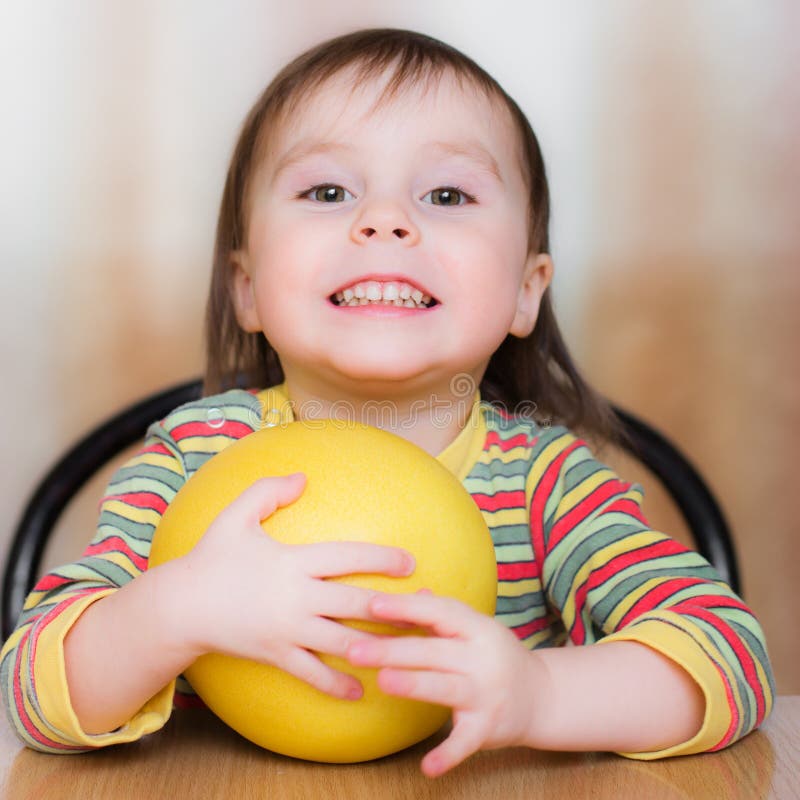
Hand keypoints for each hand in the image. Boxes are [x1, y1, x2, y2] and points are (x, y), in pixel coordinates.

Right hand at [165, 474, 414, 700]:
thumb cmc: (211, 558)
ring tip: (407, 651)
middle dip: (394, 606)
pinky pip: (311, 674)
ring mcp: (287, 630)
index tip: (409, 561)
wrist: (180, 607)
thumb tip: (303, 478)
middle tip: (426, 607)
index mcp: (292, 561)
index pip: (346, 556)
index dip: (380, 557)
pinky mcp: (275, 655)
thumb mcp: (234, 517)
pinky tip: (359, 691)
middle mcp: (296, 597)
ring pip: (342, 641)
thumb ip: (267, 491)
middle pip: (355, 603)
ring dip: (377, 647)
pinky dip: (335, 684)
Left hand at [346, 591, 542, 776]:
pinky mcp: (488, 728)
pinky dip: (448, 755)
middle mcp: (484, 659)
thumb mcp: (474, 629)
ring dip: (414, 684)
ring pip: (446, 688)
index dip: (407, 607)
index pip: (440, 612)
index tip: (372, 604)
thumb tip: (408, 594)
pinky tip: (426, 768)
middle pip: (433, 651)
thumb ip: (440, 615)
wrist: (541, 696)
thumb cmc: (493, 655)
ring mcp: (487, 694)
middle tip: (354, 650)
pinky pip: (465, 742)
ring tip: (383, 681)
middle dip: (393, 650)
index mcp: (478, 629)